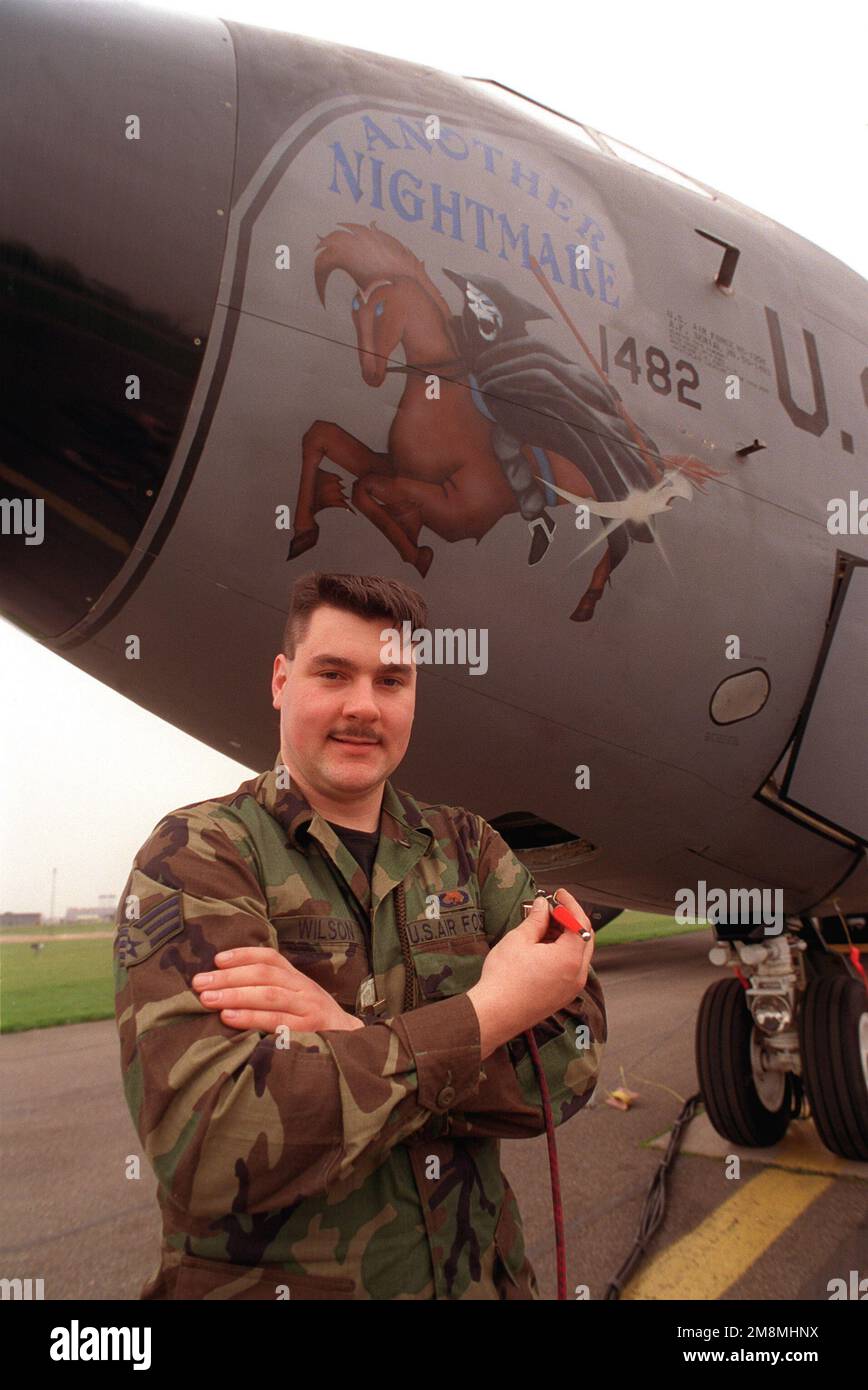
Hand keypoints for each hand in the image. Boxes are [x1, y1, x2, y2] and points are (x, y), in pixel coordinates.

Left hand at [192, 947, 364, 1034]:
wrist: (353, 1045)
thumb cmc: (314, 1022)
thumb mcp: (299, 1000)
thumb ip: (273, 990)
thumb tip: (229, 984)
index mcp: (299, 979)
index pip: (271, 958)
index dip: (244, 955)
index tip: (217, 959)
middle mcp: (304, 989)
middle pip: (264, 975)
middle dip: (229, 977)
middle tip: (199, 982)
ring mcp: (308, 1009)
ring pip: (269, 995)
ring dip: (235, 994)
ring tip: (208, 999)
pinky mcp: (308, 1031)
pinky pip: (277, 1022)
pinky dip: (251, 1018)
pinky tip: (230, 1018)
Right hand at [467, 889, 593, 1057]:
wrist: (494, 1014)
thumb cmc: (504, 980)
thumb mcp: (518, 940)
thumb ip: (536, 920)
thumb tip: (542, 906)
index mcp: (570, 958)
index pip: (580, 923)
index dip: (570, 904)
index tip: (559, 894)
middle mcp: (577, 974)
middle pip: (584, 938)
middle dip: (569, 919)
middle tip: (551, 907)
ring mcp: (571, 987)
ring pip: (577, 953)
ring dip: (565, 936)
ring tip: (542, 924)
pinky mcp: (562, 995)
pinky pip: (570, 967)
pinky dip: (561, 952)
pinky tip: (542, 945)